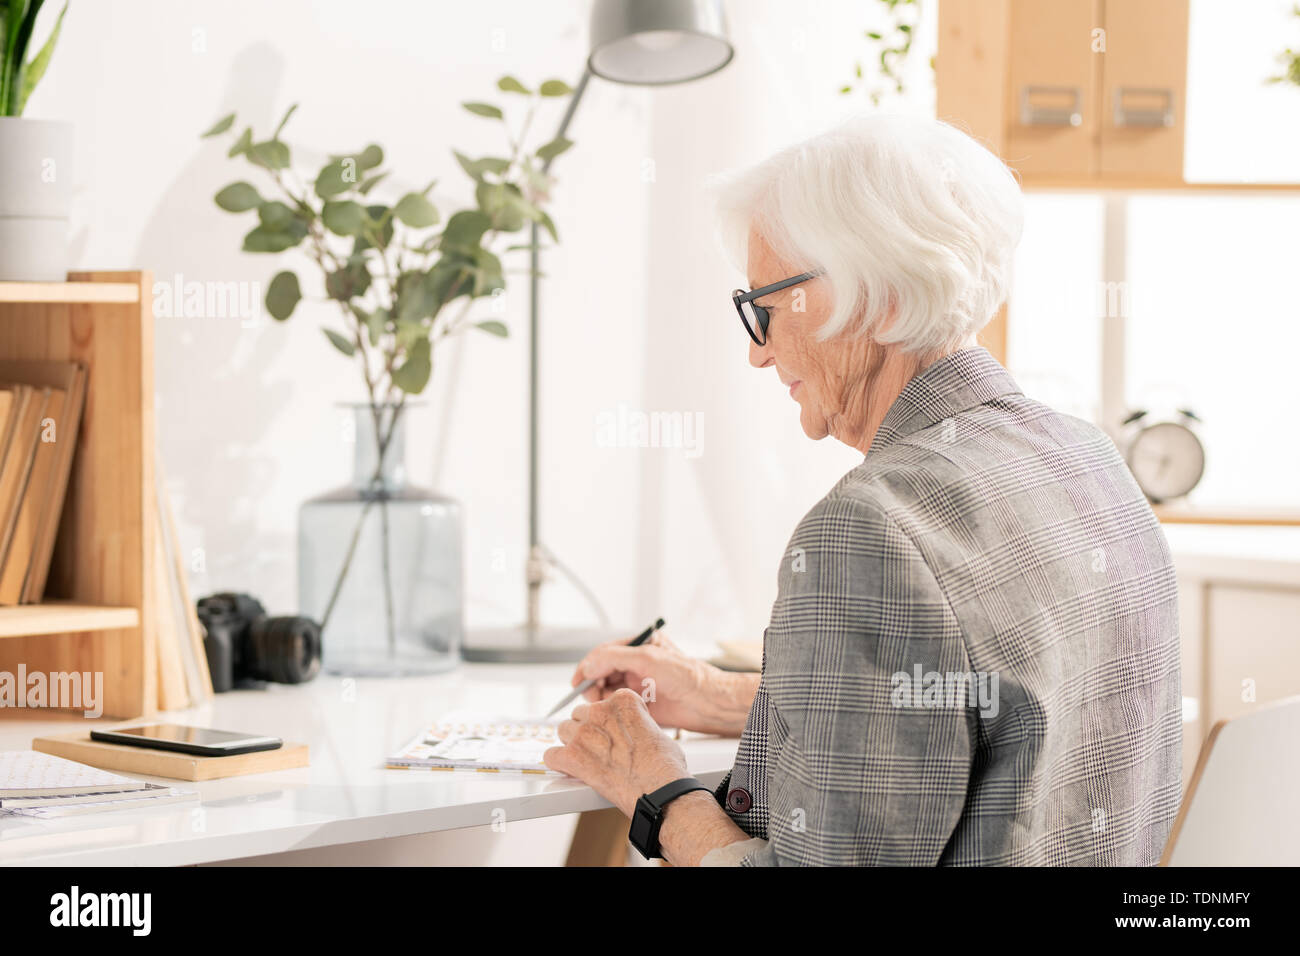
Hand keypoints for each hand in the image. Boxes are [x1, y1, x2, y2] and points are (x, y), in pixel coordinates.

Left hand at [543, 688, 689, 816]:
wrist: (658, 789)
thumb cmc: (664, 765)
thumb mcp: (656, 730)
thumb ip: (637, 723)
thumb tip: (634, 733)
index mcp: (623, 700)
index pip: (603, 703)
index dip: (607, 720)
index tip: (612, 733)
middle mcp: (600, 711)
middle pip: (580, 714)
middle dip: (587, 730)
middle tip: (599, 748)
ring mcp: (584, 733)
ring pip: (563, 730)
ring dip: (572, 743)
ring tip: (586, 758)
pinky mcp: (572, 756)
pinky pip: (551, 755)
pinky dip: (559, 763)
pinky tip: (569, 770)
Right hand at [568, 628, 743, 734]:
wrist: (707, 702)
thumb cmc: (687, 675)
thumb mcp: (647, 658)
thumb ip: (614, 658)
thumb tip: (588, 665)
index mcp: (638, 646)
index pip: (604, 653)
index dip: (588, 666)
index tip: (578, 680)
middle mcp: (636, 664)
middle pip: (602, 672)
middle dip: (593, 682)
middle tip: (591, 695)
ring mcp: (638, 684)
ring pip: (607, 689)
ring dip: (600, 696)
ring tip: (602, 704)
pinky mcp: (640, 704)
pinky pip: (617, 705)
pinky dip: (609, 708)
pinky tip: (611, 711)